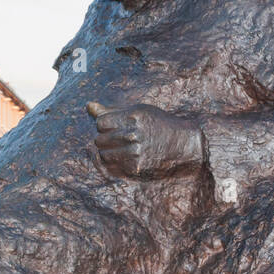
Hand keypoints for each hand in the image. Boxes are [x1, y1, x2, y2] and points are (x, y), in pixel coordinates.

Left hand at [87, 101, 204, 178]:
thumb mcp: (139, 112)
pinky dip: (115, 164)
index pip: (101, 123)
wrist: (185, 146)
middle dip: (106, 140)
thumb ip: (112, 111)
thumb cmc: (159, 125)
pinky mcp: (136, 168)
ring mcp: (135, 153)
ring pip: (103, 154)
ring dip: (109, 152)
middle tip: (119, 140)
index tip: (114, 128)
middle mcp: (133, 134)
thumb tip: (88, 106)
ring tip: (121, 149)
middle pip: (99, 139)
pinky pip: (111, 166)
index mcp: (133, 117)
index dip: (104, 126)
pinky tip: (126, 159)